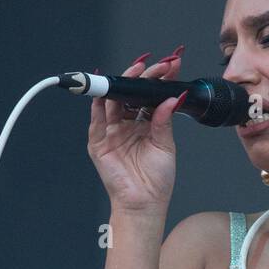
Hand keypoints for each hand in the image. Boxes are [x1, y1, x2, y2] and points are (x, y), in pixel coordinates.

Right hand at [86, 46, 186, 213]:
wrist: (143, 203)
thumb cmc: (156, 181)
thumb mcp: (165, 145)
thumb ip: (163, 120)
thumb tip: (172, 98)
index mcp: (146, 125)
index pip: (149, 97)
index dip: (157, 81)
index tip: (169, 67)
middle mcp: (128, 125)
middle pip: (130, 94)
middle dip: (141, 77)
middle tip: (154, 65)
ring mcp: (112, 131)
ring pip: (113, 101)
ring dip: (122, 84)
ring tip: (135, 71)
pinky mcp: (98, 141)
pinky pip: (96, 117)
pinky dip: (99, 101)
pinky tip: (105, 88)